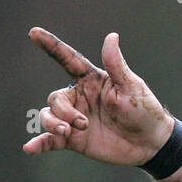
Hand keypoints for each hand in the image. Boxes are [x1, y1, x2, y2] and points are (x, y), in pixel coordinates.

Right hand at [23, 29, 173, 165]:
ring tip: (67, 131)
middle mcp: (78, 98)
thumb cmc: (144, 110)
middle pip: (56, 98)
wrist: (151, 143)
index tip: (34, 33)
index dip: (51, 46)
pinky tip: (30, 148)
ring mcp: (74, 118)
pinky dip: (38, 143)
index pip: (67, 59)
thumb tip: (112, 36)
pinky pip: (50, 140)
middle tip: (84, 123)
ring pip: (48, 115)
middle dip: (64, 110)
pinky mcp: (74, 139)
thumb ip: (116, 65)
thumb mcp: (131, 87)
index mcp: (91, 80)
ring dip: (52, 123)